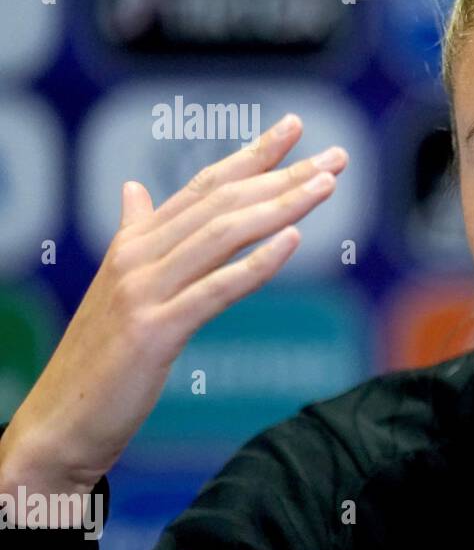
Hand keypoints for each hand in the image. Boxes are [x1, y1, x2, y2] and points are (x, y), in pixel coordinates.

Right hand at [0, 114, 346, 494]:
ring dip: (281, 205)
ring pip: (223, 234)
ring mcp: (145, 291)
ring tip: (326, 185)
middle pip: (223, 201)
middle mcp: (139, 256)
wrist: (60, 422)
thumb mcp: (118, 289)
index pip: (205, 185)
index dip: (253, 154)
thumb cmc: (99, 359)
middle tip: (336, 156)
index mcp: (136, 243)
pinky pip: (214, 289)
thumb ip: (134, 235)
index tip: (297, 127)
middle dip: (284, 174)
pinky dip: (256, 262)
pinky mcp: (154, 331)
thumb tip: (134, 190)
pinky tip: (294, 240)